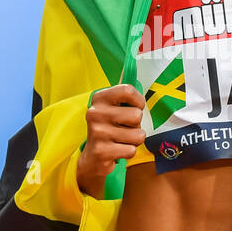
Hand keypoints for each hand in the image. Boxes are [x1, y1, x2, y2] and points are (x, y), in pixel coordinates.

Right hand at [76, 83, 146, 197]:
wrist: (92, 157)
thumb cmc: (109, 129)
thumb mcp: (113, 108)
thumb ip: (124, 94)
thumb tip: (130, 72)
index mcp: (99, 99)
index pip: (127, 90)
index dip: (139, 101)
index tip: (136, 107)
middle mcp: (95, 113)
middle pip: (136, 115)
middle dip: (136, 125)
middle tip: (124, 129)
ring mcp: (98, 132)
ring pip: (138, 135)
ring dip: (134, 140)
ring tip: (121, 140)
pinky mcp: (102, 151)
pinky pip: (132, 150)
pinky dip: (129, 152)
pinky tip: (118, 150)